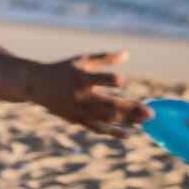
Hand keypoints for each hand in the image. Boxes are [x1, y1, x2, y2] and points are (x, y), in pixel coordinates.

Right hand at [29, 51, 153, 137]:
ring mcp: (79, 110)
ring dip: (128, 120)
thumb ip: (104, 58)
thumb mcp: (82, 60)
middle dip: (131, 109)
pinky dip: (112, 132)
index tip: (121, 80)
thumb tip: (126, 54)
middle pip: (108, 104)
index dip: (108, 79)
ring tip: (146, 120)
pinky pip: (97, 128)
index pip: (95, 78)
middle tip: (151, 113)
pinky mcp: (77, 119)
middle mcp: (80, 96)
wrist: (37, 85)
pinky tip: (128, 134)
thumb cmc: (62, 69)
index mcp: (79, 78)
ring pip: (106, 118)